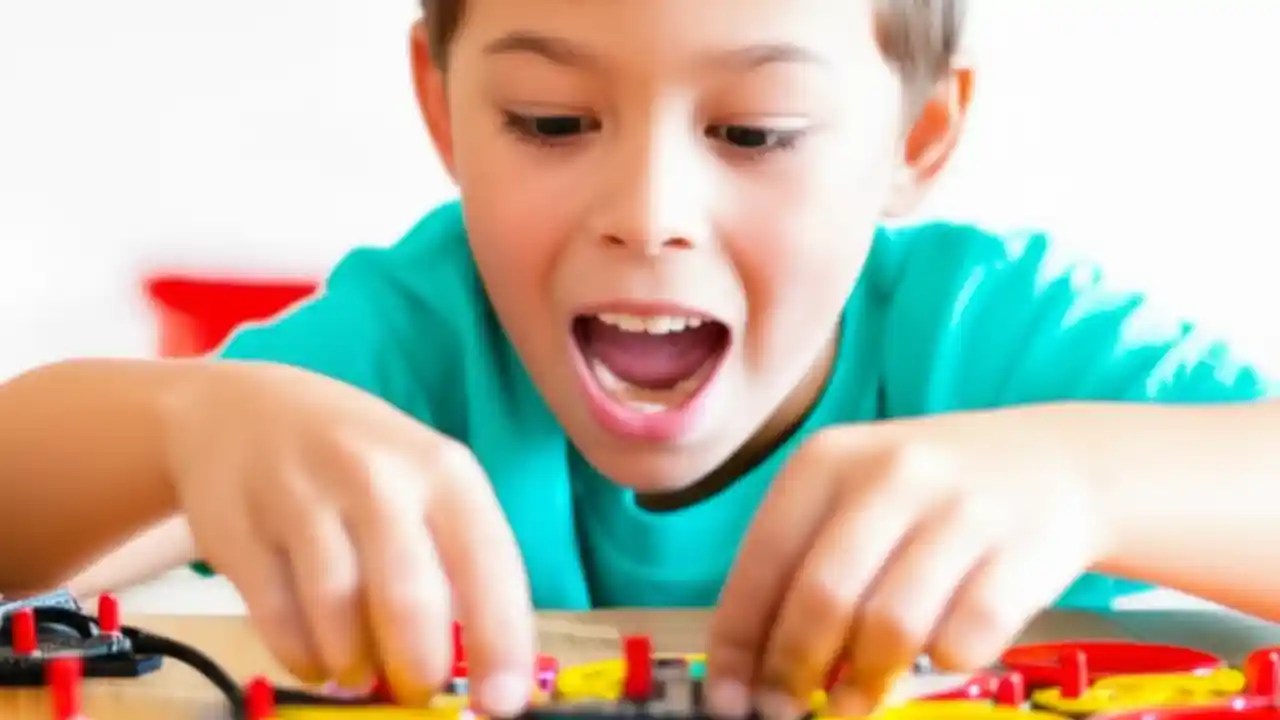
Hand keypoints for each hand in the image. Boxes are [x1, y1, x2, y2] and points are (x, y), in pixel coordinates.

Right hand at [164, 362, 533, 713]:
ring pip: (339, 618)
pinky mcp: (237, 529)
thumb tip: (483, 666)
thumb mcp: (423, 482)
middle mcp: (377, 477)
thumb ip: (455, 561)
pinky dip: (305, 658)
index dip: (501, 639)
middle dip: (420, 667)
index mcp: (443, 470)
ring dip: (357, 666)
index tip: (505, 700)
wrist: (241, 409)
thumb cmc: (359, 461)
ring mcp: (302, 498)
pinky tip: (317, 655)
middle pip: (409, 598)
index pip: (487, 563)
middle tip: (420, 690)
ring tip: (362, 668)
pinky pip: (279, 623)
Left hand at [705, 407, 1113, 719]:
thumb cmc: (929, 494)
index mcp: (829, 459)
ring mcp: (963, 510)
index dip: (740, 640)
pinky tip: (934, 659)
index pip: (764, 560)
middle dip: (793, 671)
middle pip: (823, 598)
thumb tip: (751, 668)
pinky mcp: (1025, 551)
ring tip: (852, 704)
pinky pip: (965, 640)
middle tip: (784, 710)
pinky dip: (942, 665)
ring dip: (863, 684)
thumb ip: (804, 565)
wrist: (1055, 460)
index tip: (728, 696)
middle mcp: (891, 474)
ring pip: (891, 627)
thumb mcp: (855, 498)